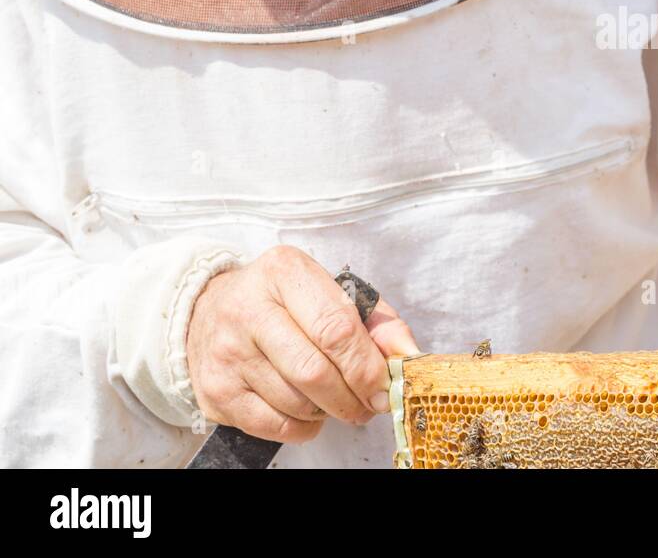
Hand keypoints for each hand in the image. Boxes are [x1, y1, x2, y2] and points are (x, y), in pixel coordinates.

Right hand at [187, 245, 419, 441]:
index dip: (367, 366)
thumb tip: (408, 356)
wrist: (208, 312)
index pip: (336, 328)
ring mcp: (226, 353)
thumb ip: (377, 322)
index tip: (384, 386)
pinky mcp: (214, 391)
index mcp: (285, 273)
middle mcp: (248, 309)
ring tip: (333, 398)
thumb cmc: (284, 303)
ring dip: (328, 411)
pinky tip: (306, 409)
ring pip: (296, 403)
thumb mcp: (330, 292)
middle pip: (314, 372)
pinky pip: (275, 426)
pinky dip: (303, 426)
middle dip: (351, 396)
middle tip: (368, 404)